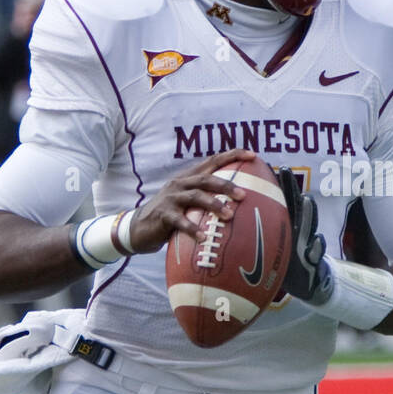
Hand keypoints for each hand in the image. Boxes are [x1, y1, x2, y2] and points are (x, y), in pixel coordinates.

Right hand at [127, 149, 252, 253]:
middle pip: (206, 178)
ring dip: (213, 205)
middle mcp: (180, 183)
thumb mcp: (189, 203)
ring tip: (229, 216)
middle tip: (243, 195)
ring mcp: (171, 198)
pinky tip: (204, 237)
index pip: (213, 161)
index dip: (232, 156)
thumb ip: (208, 200)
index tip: (253, 156)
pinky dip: (192, 229)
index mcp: (189, 177)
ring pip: (195, 196)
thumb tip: (241, 205)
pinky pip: (180, 221)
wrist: (139, 228)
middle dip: (226, 185)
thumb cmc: (172, 215)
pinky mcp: (163, 214)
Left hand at [276, 166, 331, 302]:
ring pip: (309, 225)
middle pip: (296, 206)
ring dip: (308, 212)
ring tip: (306, 199)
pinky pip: (317, 252)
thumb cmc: (286, 267)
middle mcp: (299, 232)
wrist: (307, 285)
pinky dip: (317, 246)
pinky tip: (316, 241)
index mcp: (288, 229)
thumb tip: (243, 225)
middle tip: (285, 170)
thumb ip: (265, 237)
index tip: (272, 168)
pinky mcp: (314, 261)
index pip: (284, 203)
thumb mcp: (275, 251)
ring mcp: (308, 245)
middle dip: (292, 189)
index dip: (280, 185)